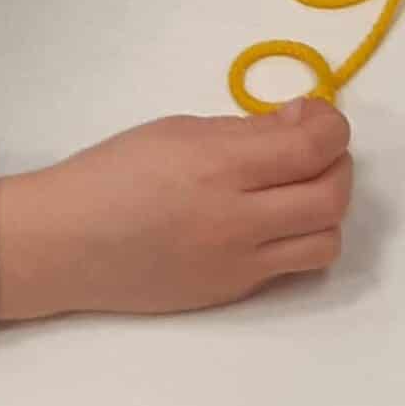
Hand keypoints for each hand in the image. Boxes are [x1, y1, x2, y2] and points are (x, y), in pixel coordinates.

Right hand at [0, 99, 352, 322]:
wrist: (67, 244)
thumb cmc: (113, 173)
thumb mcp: (177, 131)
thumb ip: (244, 130)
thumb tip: (298, 125)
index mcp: (218, 166)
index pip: (313, 148)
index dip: (329, 125)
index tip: (311, 113)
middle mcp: (237, 220)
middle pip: (332, 197)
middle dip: (337, 163)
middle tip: (312, 147)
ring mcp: (239, 265)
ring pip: (326, 242)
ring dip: (325, 209)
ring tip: (296, 188)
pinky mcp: (233, 293)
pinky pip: (290, 266)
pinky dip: (296, 236)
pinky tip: (266, 217)